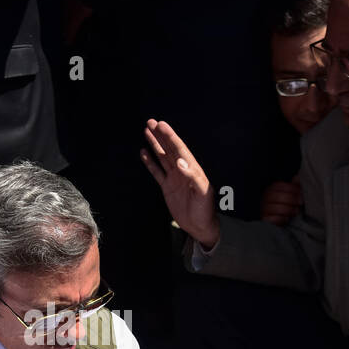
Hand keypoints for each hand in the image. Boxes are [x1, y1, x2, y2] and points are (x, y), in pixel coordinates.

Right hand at [140, 119, 219, 248]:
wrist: (199, 226)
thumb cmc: (205, 210)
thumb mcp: (202, 193)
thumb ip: (192, 176)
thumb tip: (179, 161)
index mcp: (192, 169)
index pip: (179, 149)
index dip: (170, 136)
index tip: (161, 125)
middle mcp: (182, 170)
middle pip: (169, 149)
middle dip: (160, 135)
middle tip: (150, 122)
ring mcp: (174, 178)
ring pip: (162, 156)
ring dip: (155, 144)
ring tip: (146, 131)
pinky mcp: (167, 187)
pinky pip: (157, 171)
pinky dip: (150, 162)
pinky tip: (144, 152)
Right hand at [259, 178, 301, 225]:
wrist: (273, 217)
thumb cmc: (282, 204)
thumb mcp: (287, 193)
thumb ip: (293, 185)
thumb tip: (297, 177)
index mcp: (270, 189)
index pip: (281, 186)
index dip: (293, 189)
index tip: (301, 194)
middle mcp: (265, 197)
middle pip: (279, 197)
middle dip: (292, 200)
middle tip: (300, 203)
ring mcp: (264, 208)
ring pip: (278, 208)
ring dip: (290, 210)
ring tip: (295, 211)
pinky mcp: (265, 219)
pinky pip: (275, 219)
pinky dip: (283, 219)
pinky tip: (286, 218)